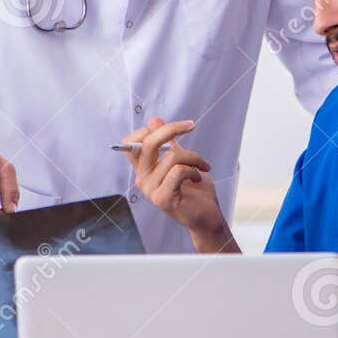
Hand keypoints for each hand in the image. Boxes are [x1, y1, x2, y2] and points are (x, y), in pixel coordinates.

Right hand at [122, 117, 233, 251]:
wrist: (207, 217)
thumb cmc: (196, 190)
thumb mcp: (183, 161)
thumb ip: (168, 144)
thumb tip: (154, 120)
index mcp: (144, 169)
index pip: (131, 143)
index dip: (147, 130)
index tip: (173, 127)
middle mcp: (142, 179)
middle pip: (147, 143)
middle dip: (171, 129)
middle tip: (191, 125)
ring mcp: (150, 190)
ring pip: (171, 157)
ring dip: (194, 157)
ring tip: (202, 167)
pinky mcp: (162, 198)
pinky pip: (178, 171)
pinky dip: (194, 171)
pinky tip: (198, 178)